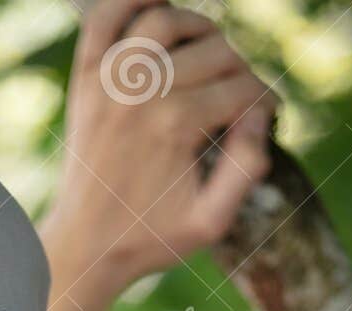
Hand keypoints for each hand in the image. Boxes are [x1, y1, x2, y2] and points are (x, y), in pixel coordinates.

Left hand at [44, 0, 276, 297]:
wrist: (86, 246)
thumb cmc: (151, 237)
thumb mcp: (210, 222)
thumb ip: (245, 171)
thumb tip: (258, 119)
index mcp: (176, 125)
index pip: (242, 88)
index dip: (264, 102)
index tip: (266, 120)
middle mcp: (141, 92)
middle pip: (213, 50)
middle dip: (239, 70)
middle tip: (240, 97)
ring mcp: (109, 80)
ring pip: (166, 19)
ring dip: (198, 28)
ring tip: (210, 54)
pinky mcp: (85, 78)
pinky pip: (104, 17)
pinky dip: (131, 1)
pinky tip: (158, 9)